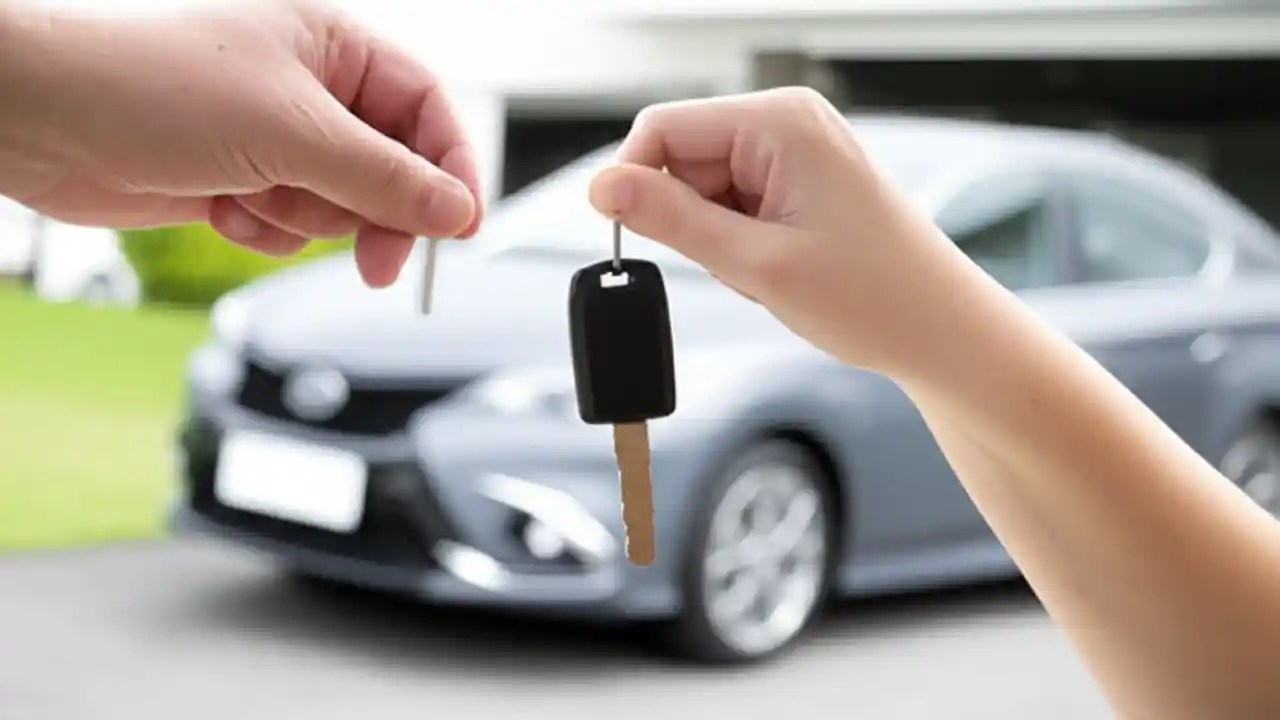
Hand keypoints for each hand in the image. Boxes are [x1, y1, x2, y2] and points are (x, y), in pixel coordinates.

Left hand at [0, 0, 481, 286]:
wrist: (42, 122)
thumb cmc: (152, 88)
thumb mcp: (292, 132)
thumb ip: (385, 178)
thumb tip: (457, 210)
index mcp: (334, 47)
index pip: (427, 110)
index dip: (451, 170)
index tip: (459, 230)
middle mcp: (312, 90)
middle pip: (391, 169)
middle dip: (374, 215)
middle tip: (376, 262)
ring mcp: (275, 138)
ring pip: (340, 207)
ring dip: (301, 218)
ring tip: (251, 194)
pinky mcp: (241, 180)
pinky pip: (290, 227)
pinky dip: (262, 229)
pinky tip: (220, 208)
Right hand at [588, 88, 979, 377]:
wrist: (941, 331)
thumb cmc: (873, 297)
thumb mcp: (755, 264)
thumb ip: (671, 220)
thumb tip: (603, 187)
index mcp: (779, 122)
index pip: (662, 128)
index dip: (633, 183)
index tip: (629, 238)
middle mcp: (787, 122)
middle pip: (682, 159)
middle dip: (691, 221)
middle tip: (742, 267)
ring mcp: (796, 151)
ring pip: (706, 189)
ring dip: (718, 239)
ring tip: (771, 272)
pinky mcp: (800, 180)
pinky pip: (736, 204)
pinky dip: (741, 244)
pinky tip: (780, 270)